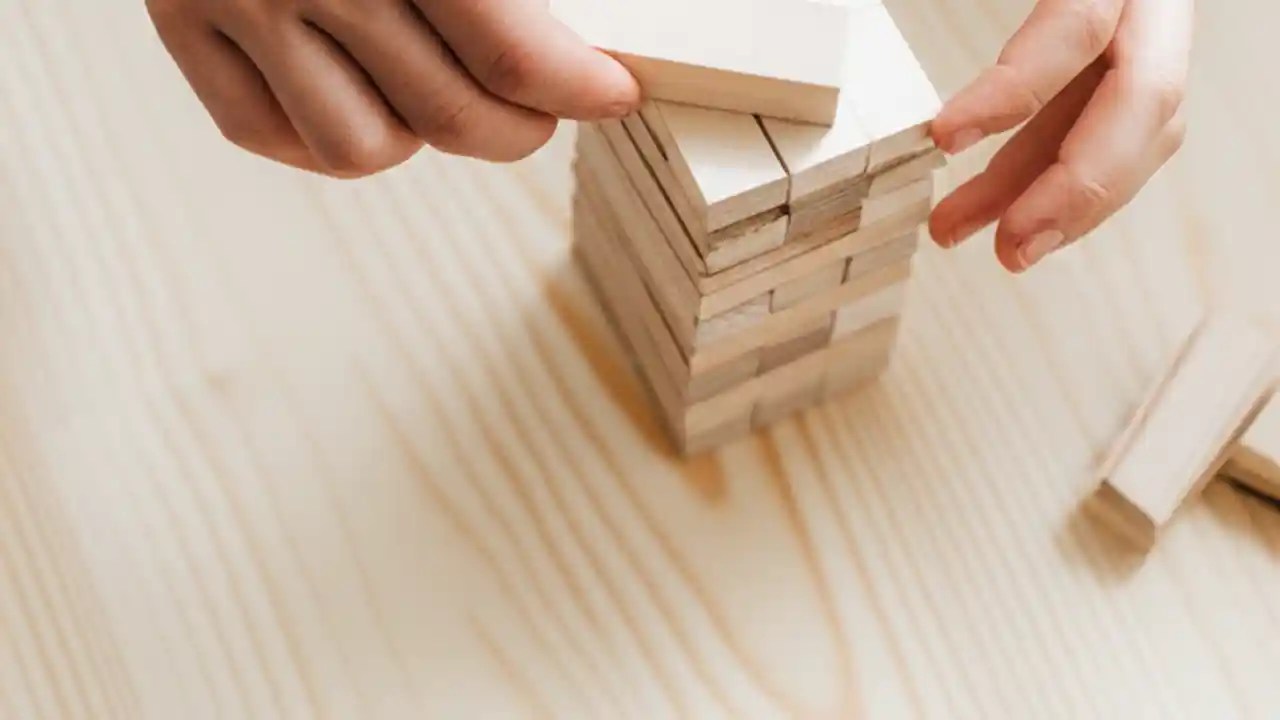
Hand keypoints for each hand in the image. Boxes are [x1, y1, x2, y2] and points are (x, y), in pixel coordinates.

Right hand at [146, 0, 640, 176]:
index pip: (510, 53)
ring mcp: (237, 1)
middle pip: (449, 115)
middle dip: (518, 129)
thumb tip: (574, 39)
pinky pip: (276, 135)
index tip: (611, 95)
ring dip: (417, 134)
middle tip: (537, 112)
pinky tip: (360, 92)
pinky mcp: (183, 26)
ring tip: (433, 88)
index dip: (578, 90)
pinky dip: (329, 134)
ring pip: (362, 148)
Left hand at [927, 0, 1193, 271]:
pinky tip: (992, 213)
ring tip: (958, 234)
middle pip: (1145, 102)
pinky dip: (1044, 180)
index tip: (943, 136)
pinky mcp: (1126, 67)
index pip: (1079, 26)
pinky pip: (1098, 131)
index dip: (1016, 88)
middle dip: (1078, 187)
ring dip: (1043, 197)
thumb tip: (924, 84)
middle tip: (1013, 249)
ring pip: (1122, 132)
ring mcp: (1149, 34)